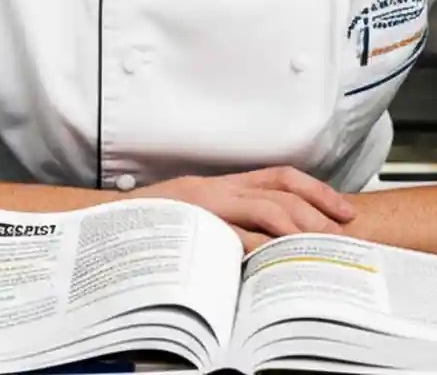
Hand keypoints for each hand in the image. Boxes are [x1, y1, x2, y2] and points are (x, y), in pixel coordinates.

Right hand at [130, 166, 356, 252]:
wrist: (94, 225)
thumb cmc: (140, 229)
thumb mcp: (190, 221)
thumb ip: (224, 227)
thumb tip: (263, 247)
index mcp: (217, 186)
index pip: (277, 178)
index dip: (315, 191)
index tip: (341, 210)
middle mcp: (213, 189)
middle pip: (279, 189)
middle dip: (317, 209)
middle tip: (342, 232)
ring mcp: (201, 205)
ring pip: (264, 206)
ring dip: (297, 225)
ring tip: (319, 244)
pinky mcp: (189, 223)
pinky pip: (233, 233)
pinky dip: (258, 244)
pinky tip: (277, 258)